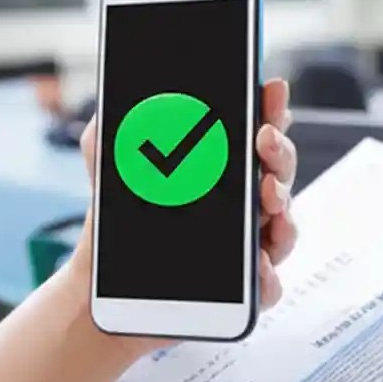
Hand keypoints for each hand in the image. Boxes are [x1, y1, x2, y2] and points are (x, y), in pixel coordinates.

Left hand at [67, 78, 298, 355]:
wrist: (99, 291)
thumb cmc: (115, 227)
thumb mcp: (109, 169)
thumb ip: (113, 133)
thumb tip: (114, 105)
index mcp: (219, 171)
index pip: (257, 132)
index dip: (270, 109)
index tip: (271, 90)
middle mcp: (241, 206)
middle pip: (278, 172)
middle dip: (280, 152)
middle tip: (264, 140)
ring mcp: (246, 247)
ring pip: (283, 224)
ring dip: (283, 207)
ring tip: (268, 198)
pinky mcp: (241, 289)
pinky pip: (266, 283)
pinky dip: (267, 274)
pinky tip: (259, 263)